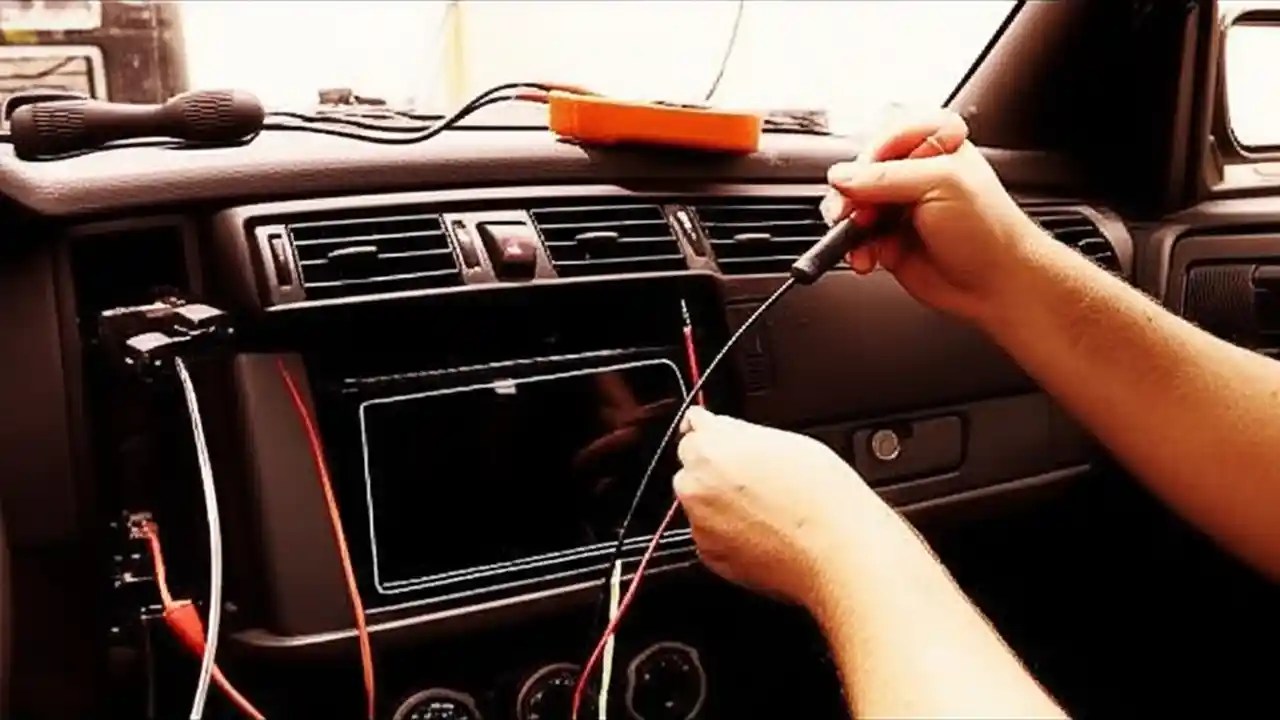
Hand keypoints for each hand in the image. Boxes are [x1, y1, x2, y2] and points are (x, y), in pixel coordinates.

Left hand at [673, 406, 883, 608]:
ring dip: (721, 502)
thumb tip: (714, 424)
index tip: (721, 436)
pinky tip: (765, 529)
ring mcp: (701, 526)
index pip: (693, 429)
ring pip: (702, 504)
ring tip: (768, 507)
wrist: (838, 552)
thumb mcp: (784, 439)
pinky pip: (713, 535)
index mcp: (709, 452)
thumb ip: (737, 430)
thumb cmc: (822, 495)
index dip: (712, 432)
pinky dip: (729, 532)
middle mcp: (695, 489)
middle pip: (693, 469)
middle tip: (759, 477)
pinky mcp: (712, 556)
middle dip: (715, 470)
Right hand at [820, 109, 1042, 324]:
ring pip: (853, 205)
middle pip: (861, 171)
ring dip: (849, 223)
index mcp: (935, 143)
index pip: (886, 134)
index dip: (870, 155)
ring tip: (858, 238)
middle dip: (851, 194)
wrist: (997, 283)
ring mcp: (900, 207)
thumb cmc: (988, 229)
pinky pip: (856, 239)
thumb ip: (886, 177)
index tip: (861, 177)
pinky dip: (855, 249)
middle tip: (852, 212)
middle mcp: (914, 173)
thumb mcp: (940, 185)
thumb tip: (841, 177)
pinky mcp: (889, 238)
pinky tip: (865, 257)